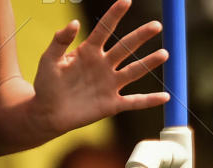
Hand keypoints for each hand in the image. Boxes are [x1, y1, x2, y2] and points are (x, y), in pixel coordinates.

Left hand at [31, 0, 168, 135]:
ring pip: (134, 71)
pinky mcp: (113, 104)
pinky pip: (135, 102)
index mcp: (88, 52)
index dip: (115, 15)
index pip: (105, 29)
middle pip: (125, 47)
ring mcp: (110, 85)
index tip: (127, 1)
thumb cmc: (47, 83)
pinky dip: (150, 100)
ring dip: (149, 62)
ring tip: (165, 53)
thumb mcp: (49, 59)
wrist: (48, 112)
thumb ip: (60, 40)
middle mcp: (103, 65)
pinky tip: (165, 97)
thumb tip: (75, 23)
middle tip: (156, 25)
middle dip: (141, 36)